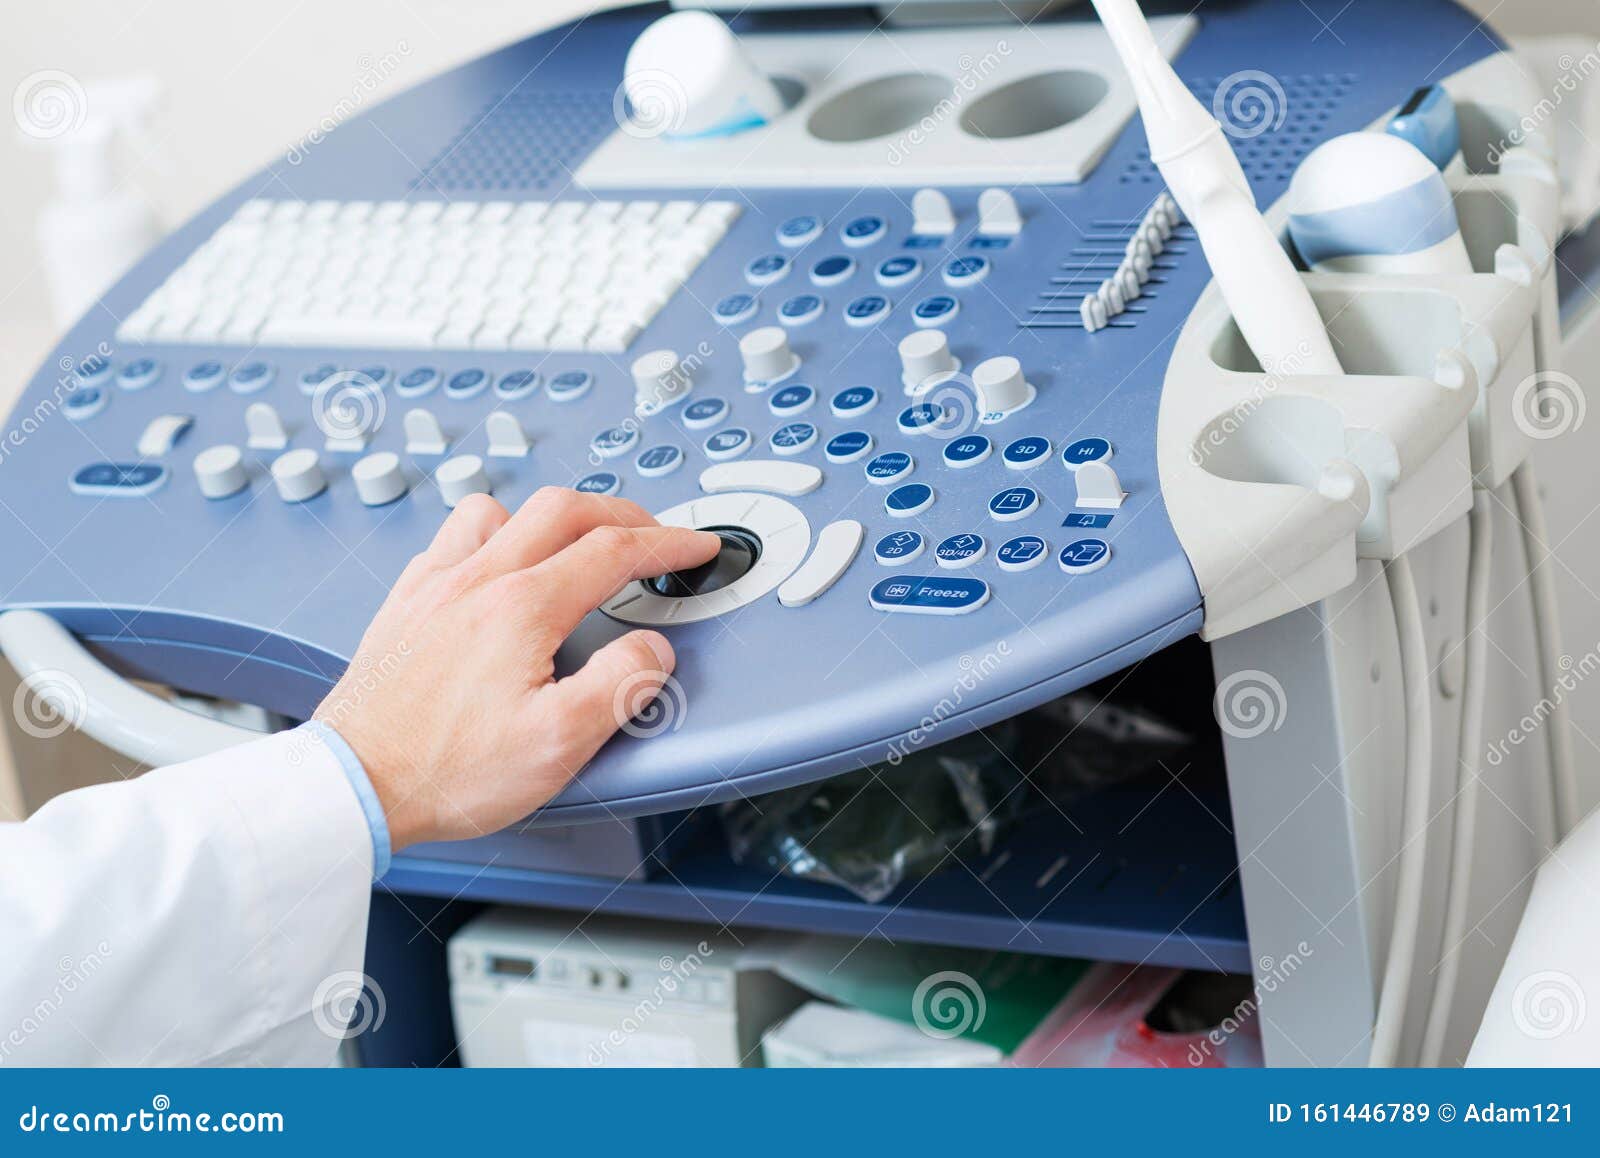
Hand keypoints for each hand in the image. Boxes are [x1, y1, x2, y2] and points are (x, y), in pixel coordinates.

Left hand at [313, 487, 720, 851]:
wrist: (353, 785)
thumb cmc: (444, 771)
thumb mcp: (557, 744)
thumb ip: (620, 687)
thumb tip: (651, 650)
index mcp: (520, 608)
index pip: (614, 551)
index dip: (667, 544)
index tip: (695, 547)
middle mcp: (475, 581)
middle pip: (565, 509)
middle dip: (622, 514)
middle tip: (652, 534)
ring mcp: (435, 587)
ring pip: (502, 509)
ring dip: (552, 515)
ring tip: (577, 540)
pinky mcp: (405, 604)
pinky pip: (452, 536)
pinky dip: (494, 532)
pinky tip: (496, 563)